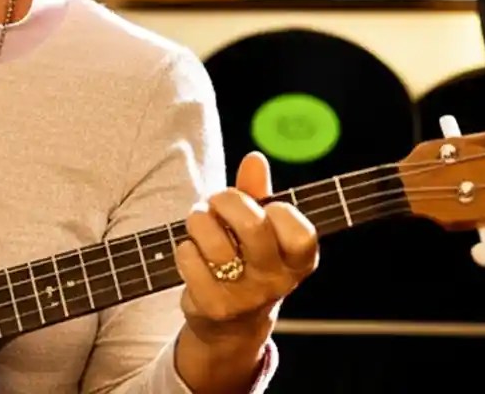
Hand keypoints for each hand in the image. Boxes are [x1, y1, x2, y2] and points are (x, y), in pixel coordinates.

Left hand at [174, 151, 318, 341]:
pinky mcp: (214, 306)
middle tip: (215, 201)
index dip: (276, 210)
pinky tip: (191, 253)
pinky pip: (190, 260)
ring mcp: (245, 297)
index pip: (299, 229)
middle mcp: (276, 281)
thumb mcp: (261, 229)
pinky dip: (185, 248)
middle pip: (253, 226)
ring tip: (199, 224)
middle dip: (226, 201)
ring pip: (215, 242)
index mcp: (298, 260)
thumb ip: (258, 193)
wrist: (230, 325)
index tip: (264, 208)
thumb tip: (255, 159)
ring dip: (199, 222)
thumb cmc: (247, 263)